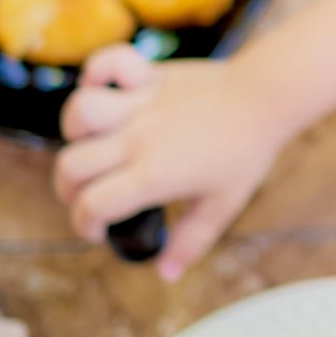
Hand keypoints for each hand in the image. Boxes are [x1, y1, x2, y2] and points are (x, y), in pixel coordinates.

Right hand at [54, 47, 284, 281]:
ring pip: (79, 112)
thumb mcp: (224, 205)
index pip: (92, 205)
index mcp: (153, 175)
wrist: (267, 97)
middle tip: (91, 195)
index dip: (85, 224)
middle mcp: (137, 138)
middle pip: (72, 165)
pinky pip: (109, 62)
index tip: (99, 231)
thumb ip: (192, 242)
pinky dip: (97, 72)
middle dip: (68, 189)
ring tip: (90, 143)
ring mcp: (141, 103)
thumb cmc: (247, 152)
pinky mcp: (149, 75)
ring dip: (73, 131)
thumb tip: (166, 273)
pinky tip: (105, 91)